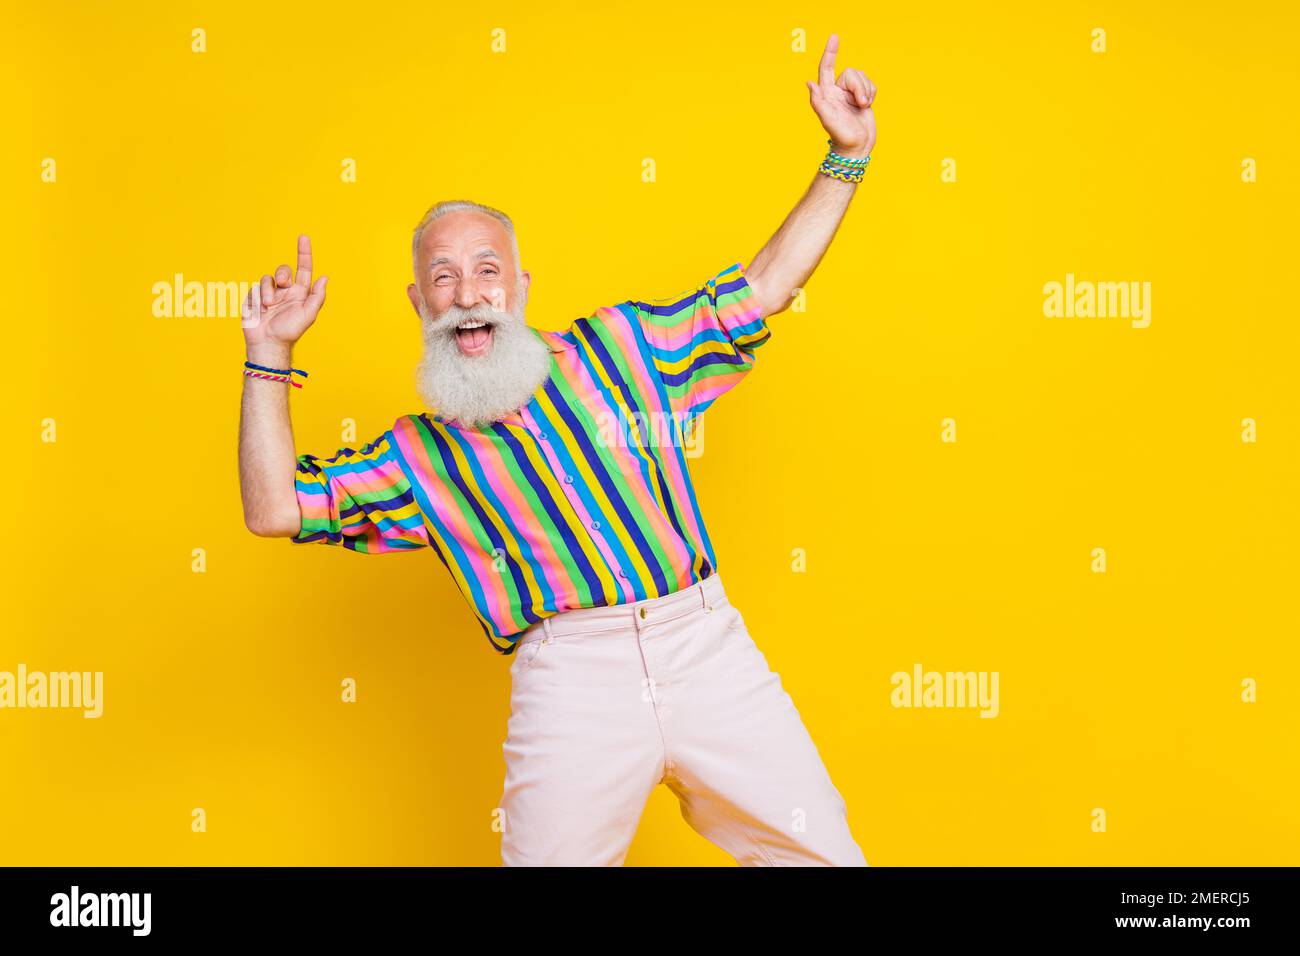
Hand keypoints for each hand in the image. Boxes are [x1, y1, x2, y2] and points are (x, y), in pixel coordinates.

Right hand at [242, 234, 327, 352]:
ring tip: (268, 306)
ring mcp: (269, 294)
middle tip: (283, 283)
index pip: (303, 269)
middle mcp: (285, 291)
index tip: (303, 237)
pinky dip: (257, 298)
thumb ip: (317, 296)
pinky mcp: (254, 298)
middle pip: (283, 270)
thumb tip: (325, 278)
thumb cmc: (290, 331)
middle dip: (282, 273)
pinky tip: (260, 311)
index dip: (304, 253)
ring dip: (268, 291)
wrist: (268, 343)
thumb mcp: (308, 314)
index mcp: (299, 293)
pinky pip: (254, 288)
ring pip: (267, 278)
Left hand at [806, 33, 876, 157]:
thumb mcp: (828, 120)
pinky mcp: (863, 97)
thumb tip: (809, 83)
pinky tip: (867, 106)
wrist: (857, 147)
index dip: (830, 52)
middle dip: (859, 86)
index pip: (826, 68)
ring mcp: (850, 94)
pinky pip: (871, 85)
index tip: (834, 37)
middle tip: (861, 104)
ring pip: (862, 77)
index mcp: (827, 94)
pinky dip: (872, 94)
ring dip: (866, 91)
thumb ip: (818, 101)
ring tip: (863, 107)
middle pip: (851, 73)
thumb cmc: (842, 136)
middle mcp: (837, 91)